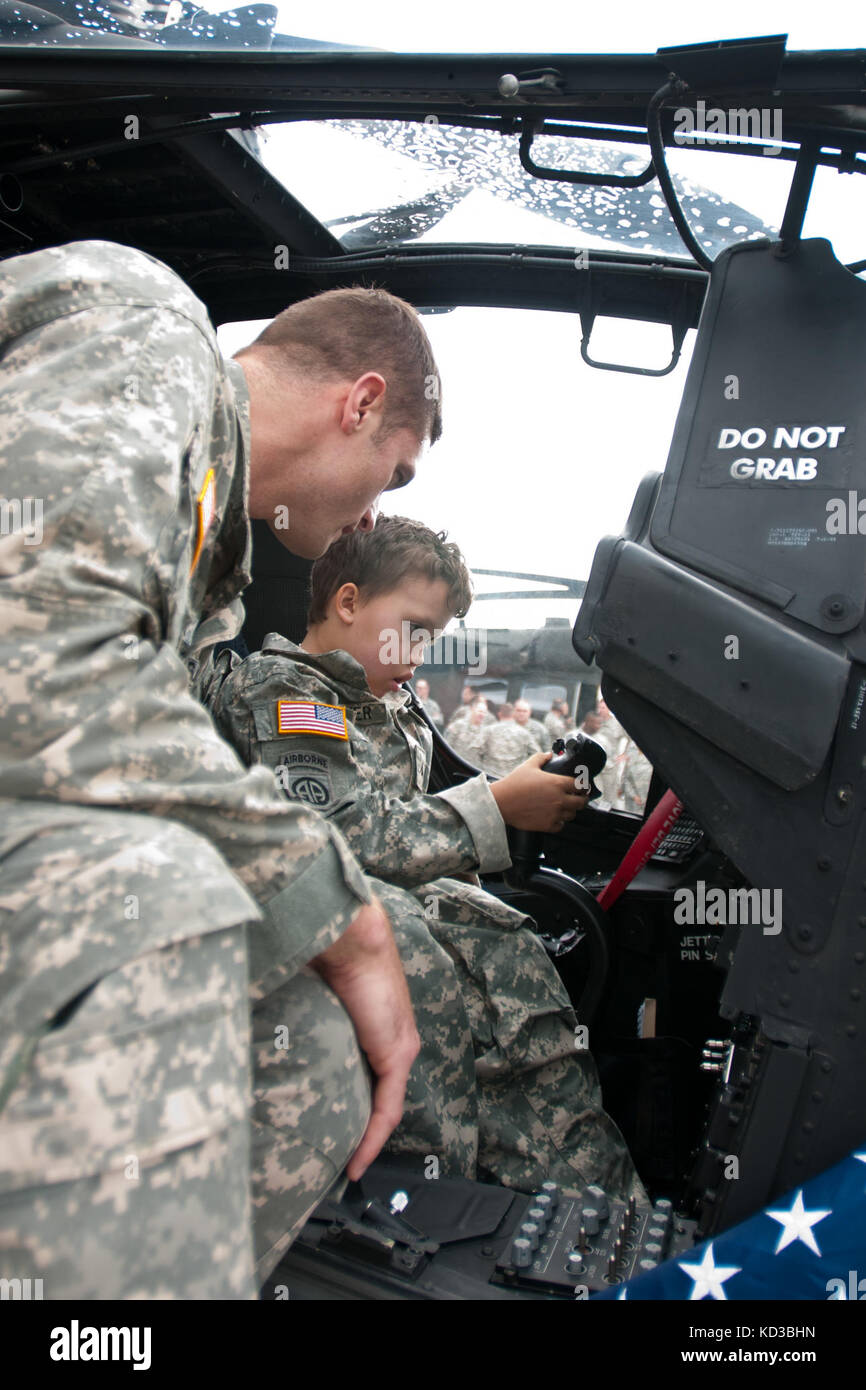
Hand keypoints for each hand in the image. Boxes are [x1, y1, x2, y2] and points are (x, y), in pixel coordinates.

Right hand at [309, 897, 419, 1180]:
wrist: (348, 933)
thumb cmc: (324, 947)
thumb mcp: (309, 984)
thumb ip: (296, 1001)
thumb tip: (255, 999)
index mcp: (371, 1016)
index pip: (364, 1066)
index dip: (348, 1097)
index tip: (326, 1119)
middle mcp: (392, 1033)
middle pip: (376, 1090)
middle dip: (357, 1125)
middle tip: (332, 1155)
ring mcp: (398, 1045)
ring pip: (385, 1104)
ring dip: (366, 1138)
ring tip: (345, 1168)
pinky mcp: (397, 1054)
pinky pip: (387, 1108)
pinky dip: (373, 1138)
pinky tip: (357, 1162)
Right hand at [491, 751, 588, 831]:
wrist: (501, 802)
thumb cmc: (514, 783)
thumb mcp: (529, 766)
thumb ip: (541, 758)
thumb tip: (549, 755)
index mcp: (558, 783)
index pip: (580, 785)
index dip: (583, 785)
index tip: (582, 786)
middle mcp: (560, 799)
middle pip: (581, 802)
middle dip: (582, 799)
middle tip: (578, 797)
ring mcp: (555, 813)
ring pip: (572, 815)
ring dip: (570, 810)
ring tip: (565, 807)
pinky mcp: (548, 825)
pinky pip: (561, 825)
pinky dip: (560, 822)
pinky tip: (555, 817)